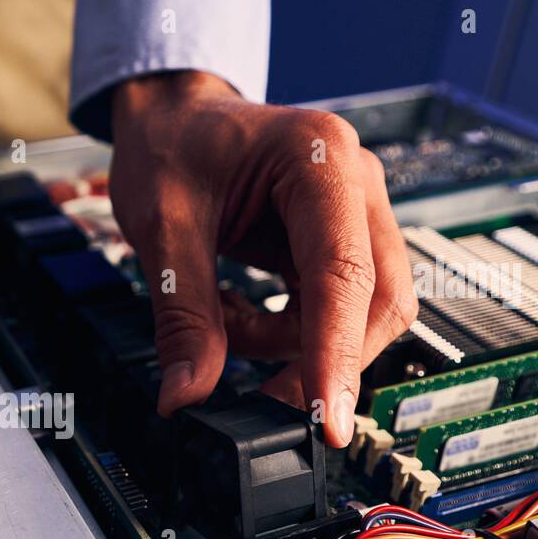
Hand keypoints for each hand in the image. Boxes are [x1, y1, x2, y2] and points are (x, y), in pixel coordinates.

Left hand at [108, 72, 416, 446]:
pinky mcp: (341, 240)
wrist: (172, 117)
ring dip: (295, 344)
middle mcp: (356, 182)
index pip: (345, 273)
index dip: (338, 355)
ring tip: (224, 323)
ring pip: (360, 313)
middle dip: (323, 359)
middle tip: (264, 401)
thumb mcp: (160, 229)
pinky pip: (333, 308)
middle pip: (377, 301)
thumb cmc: (170, 148)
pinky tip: (237, 314)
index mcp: (319, 158)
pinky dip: (288, 331)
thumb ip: (182, 314)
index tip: (330, 421)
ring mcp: (356, 212)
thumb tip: (186, 395)